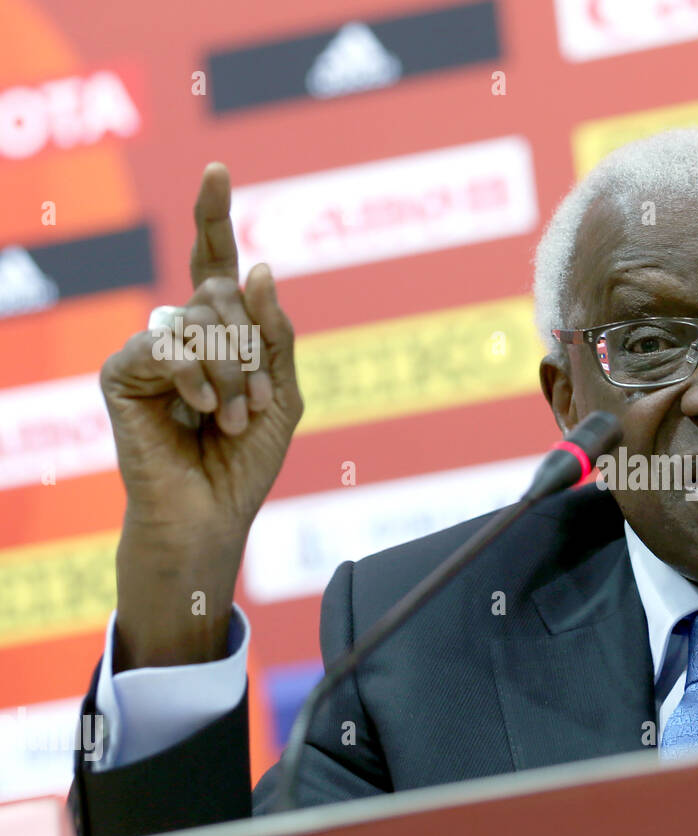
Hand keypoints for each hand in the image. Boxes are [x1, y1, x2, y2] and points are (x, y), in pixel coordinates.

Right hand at [101, 162, 303, 668]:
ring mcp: (150, 349)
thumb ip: (275, 334)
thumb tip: (256, 266)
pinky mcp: (122, 372)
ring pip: (199, 318)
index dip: (213, 215)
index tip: (218, 170)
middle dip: (253, 349)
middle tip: (256, 404)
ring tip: (233, 418)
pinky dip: (196, 377)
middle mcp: (182, 332)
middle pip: (221, 294)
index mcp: (221, 333)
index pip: (213, 262)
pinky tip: (203, 411)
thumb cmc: (248, 460)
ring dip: (233, 371)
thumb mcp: (285, 393)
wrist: (214, 513)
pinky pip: (165, 344)